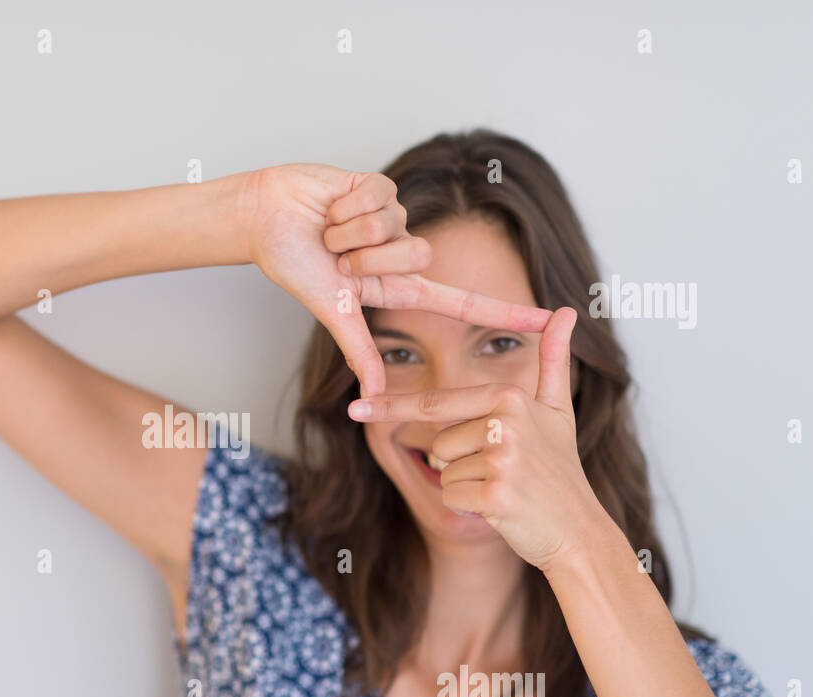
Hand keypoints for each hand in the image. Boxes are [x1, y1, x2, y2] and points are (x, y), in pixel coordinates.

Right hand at [243, 164, 552, 395]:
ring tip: (328, 231)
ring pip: (394, 227)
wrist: (263, 217)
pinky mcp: (380, 185)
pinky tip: (329, 205)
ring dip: (350, 232)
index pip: (461, 302)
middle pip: (417, 257)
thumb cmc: (291, 262)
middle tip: (336, 255)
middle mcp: (399, 252)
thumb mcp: (331, 310)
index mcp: (394, 286)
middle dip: (367, 258)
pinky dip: (344, 206)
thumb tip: (373, 394)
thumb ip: (358, 350)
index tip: (550, 320)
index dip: (505, 311)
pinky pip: (378, 197)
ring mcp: (393, 218)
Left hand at [346, 306, 610, 569]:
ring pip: (443, 471)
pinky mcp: (496, 494)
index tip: (355, 405)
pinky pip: (452, 496)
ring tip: (506, 487)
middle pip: (438, 443)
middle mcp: (505, 422)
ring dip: (467, 485)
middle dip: (461, 463)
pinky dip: (470, 507)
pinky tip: (503, 507)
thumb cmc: (559, 469)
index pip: (435, 403)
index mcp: (509, 397)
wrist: (578, 529)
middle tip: (505, 472)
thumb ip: (554, 360)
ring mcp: (502, 458)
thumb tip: (565, 310)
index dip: (391, 406)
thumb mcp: (558, 410)